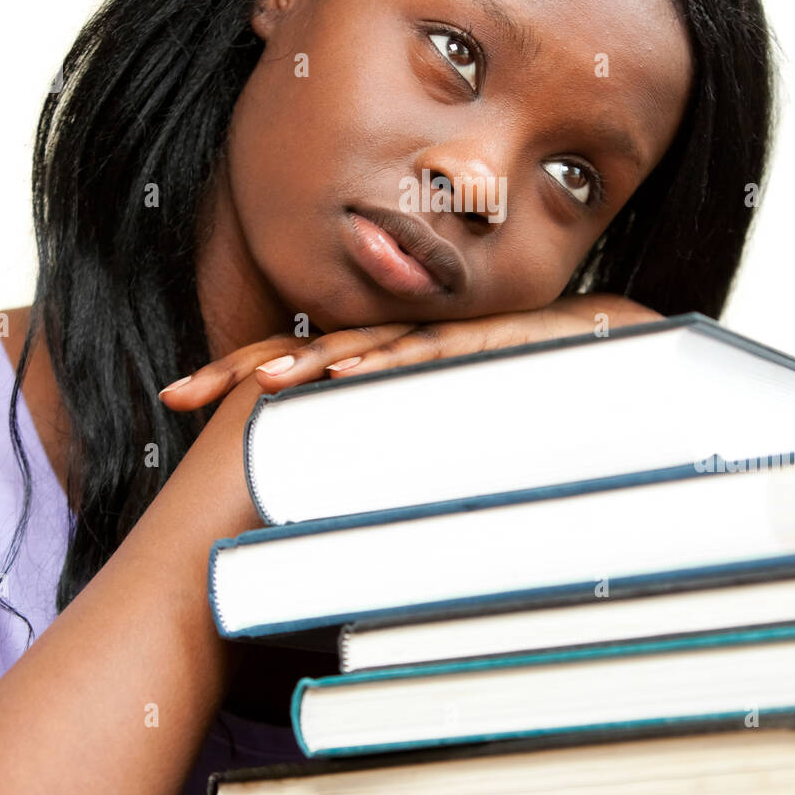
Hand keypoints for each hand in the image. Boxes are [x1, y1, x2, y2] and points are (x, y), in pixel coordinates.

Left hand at [156, 295, 660, 409]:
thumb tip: (346, 460)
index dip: (238, 370)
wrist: (614, 338)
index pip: (301, 354)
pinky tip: (351, 375)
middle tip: (181, 393)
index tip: (182, 397)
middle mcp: (405, 334)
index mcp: (387, 348)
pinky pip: (431, 352)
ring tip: (258, 384)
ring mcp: (443, 334)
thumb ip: (398, 416)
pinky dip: (388, 363)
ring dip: (308, 364)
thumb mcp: (450, 403)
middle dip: (241, 369)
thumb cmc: (527, 373)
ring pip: (363, 346)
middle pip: (310, 346)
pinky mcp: (485, 340)